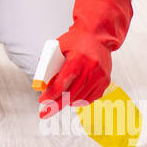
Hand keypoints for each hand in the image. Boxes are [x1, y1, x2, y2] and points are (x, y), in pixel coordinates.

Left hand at [39, 0, 132, 118]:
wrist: (98, 36)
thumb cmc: (77, 40)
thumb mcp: (58, 48)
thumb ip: (49, 64)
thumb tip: (40, 82)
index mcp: (77, 60)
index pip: (62, 84)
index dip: (50, 95)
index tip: (42, 101)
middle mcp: (91, 69)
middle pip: (70, 95)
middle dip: (56, 104)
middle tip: (46, 110)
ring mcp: (100, 77)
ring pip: (80, 99)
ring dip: (67, 102)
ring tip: (59, 100)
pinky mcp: (105, 82)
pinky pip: (91, 98)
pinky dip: (80, 100)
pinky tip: (73, 97)